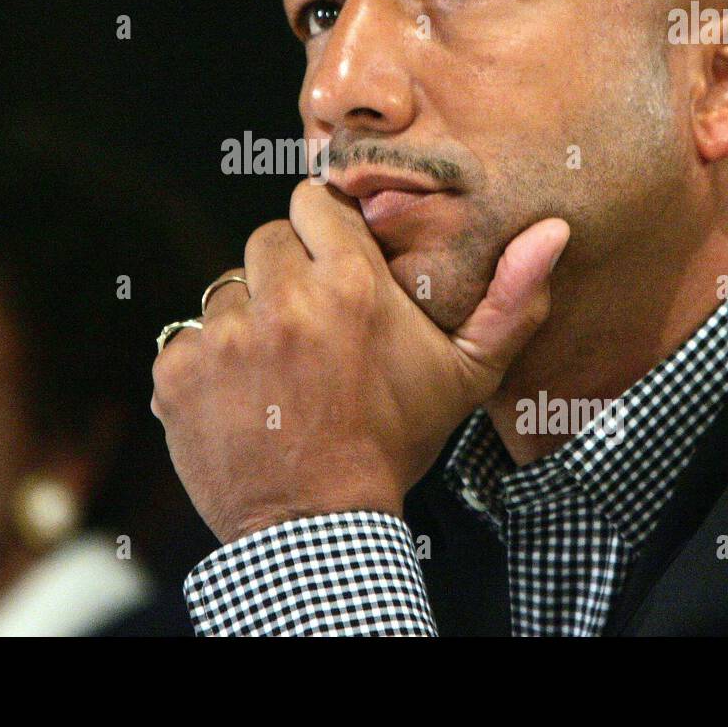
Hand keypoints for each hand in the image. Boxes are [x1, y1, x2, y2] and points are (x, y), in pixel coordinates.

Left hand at [151, 179, 568, 543]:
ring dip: (246, 320)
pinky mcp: (178, 370)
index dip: (323, 232)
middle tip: (308, 328)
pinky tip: (240, 398)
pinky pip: (184, 336)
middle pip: (267, 241)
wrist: (319, 526)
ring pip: (225, 289)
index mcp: (350, 283)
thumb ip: (511, 301)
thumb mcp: (465, 375)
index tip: (332, 265)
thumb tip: (550, 232)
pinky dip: (205, 363)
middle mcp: (282, 298)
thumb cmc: (394, 443)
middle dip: (286, 275)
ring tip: (276, 373)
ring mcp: (224, 335)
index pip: (312, 202)